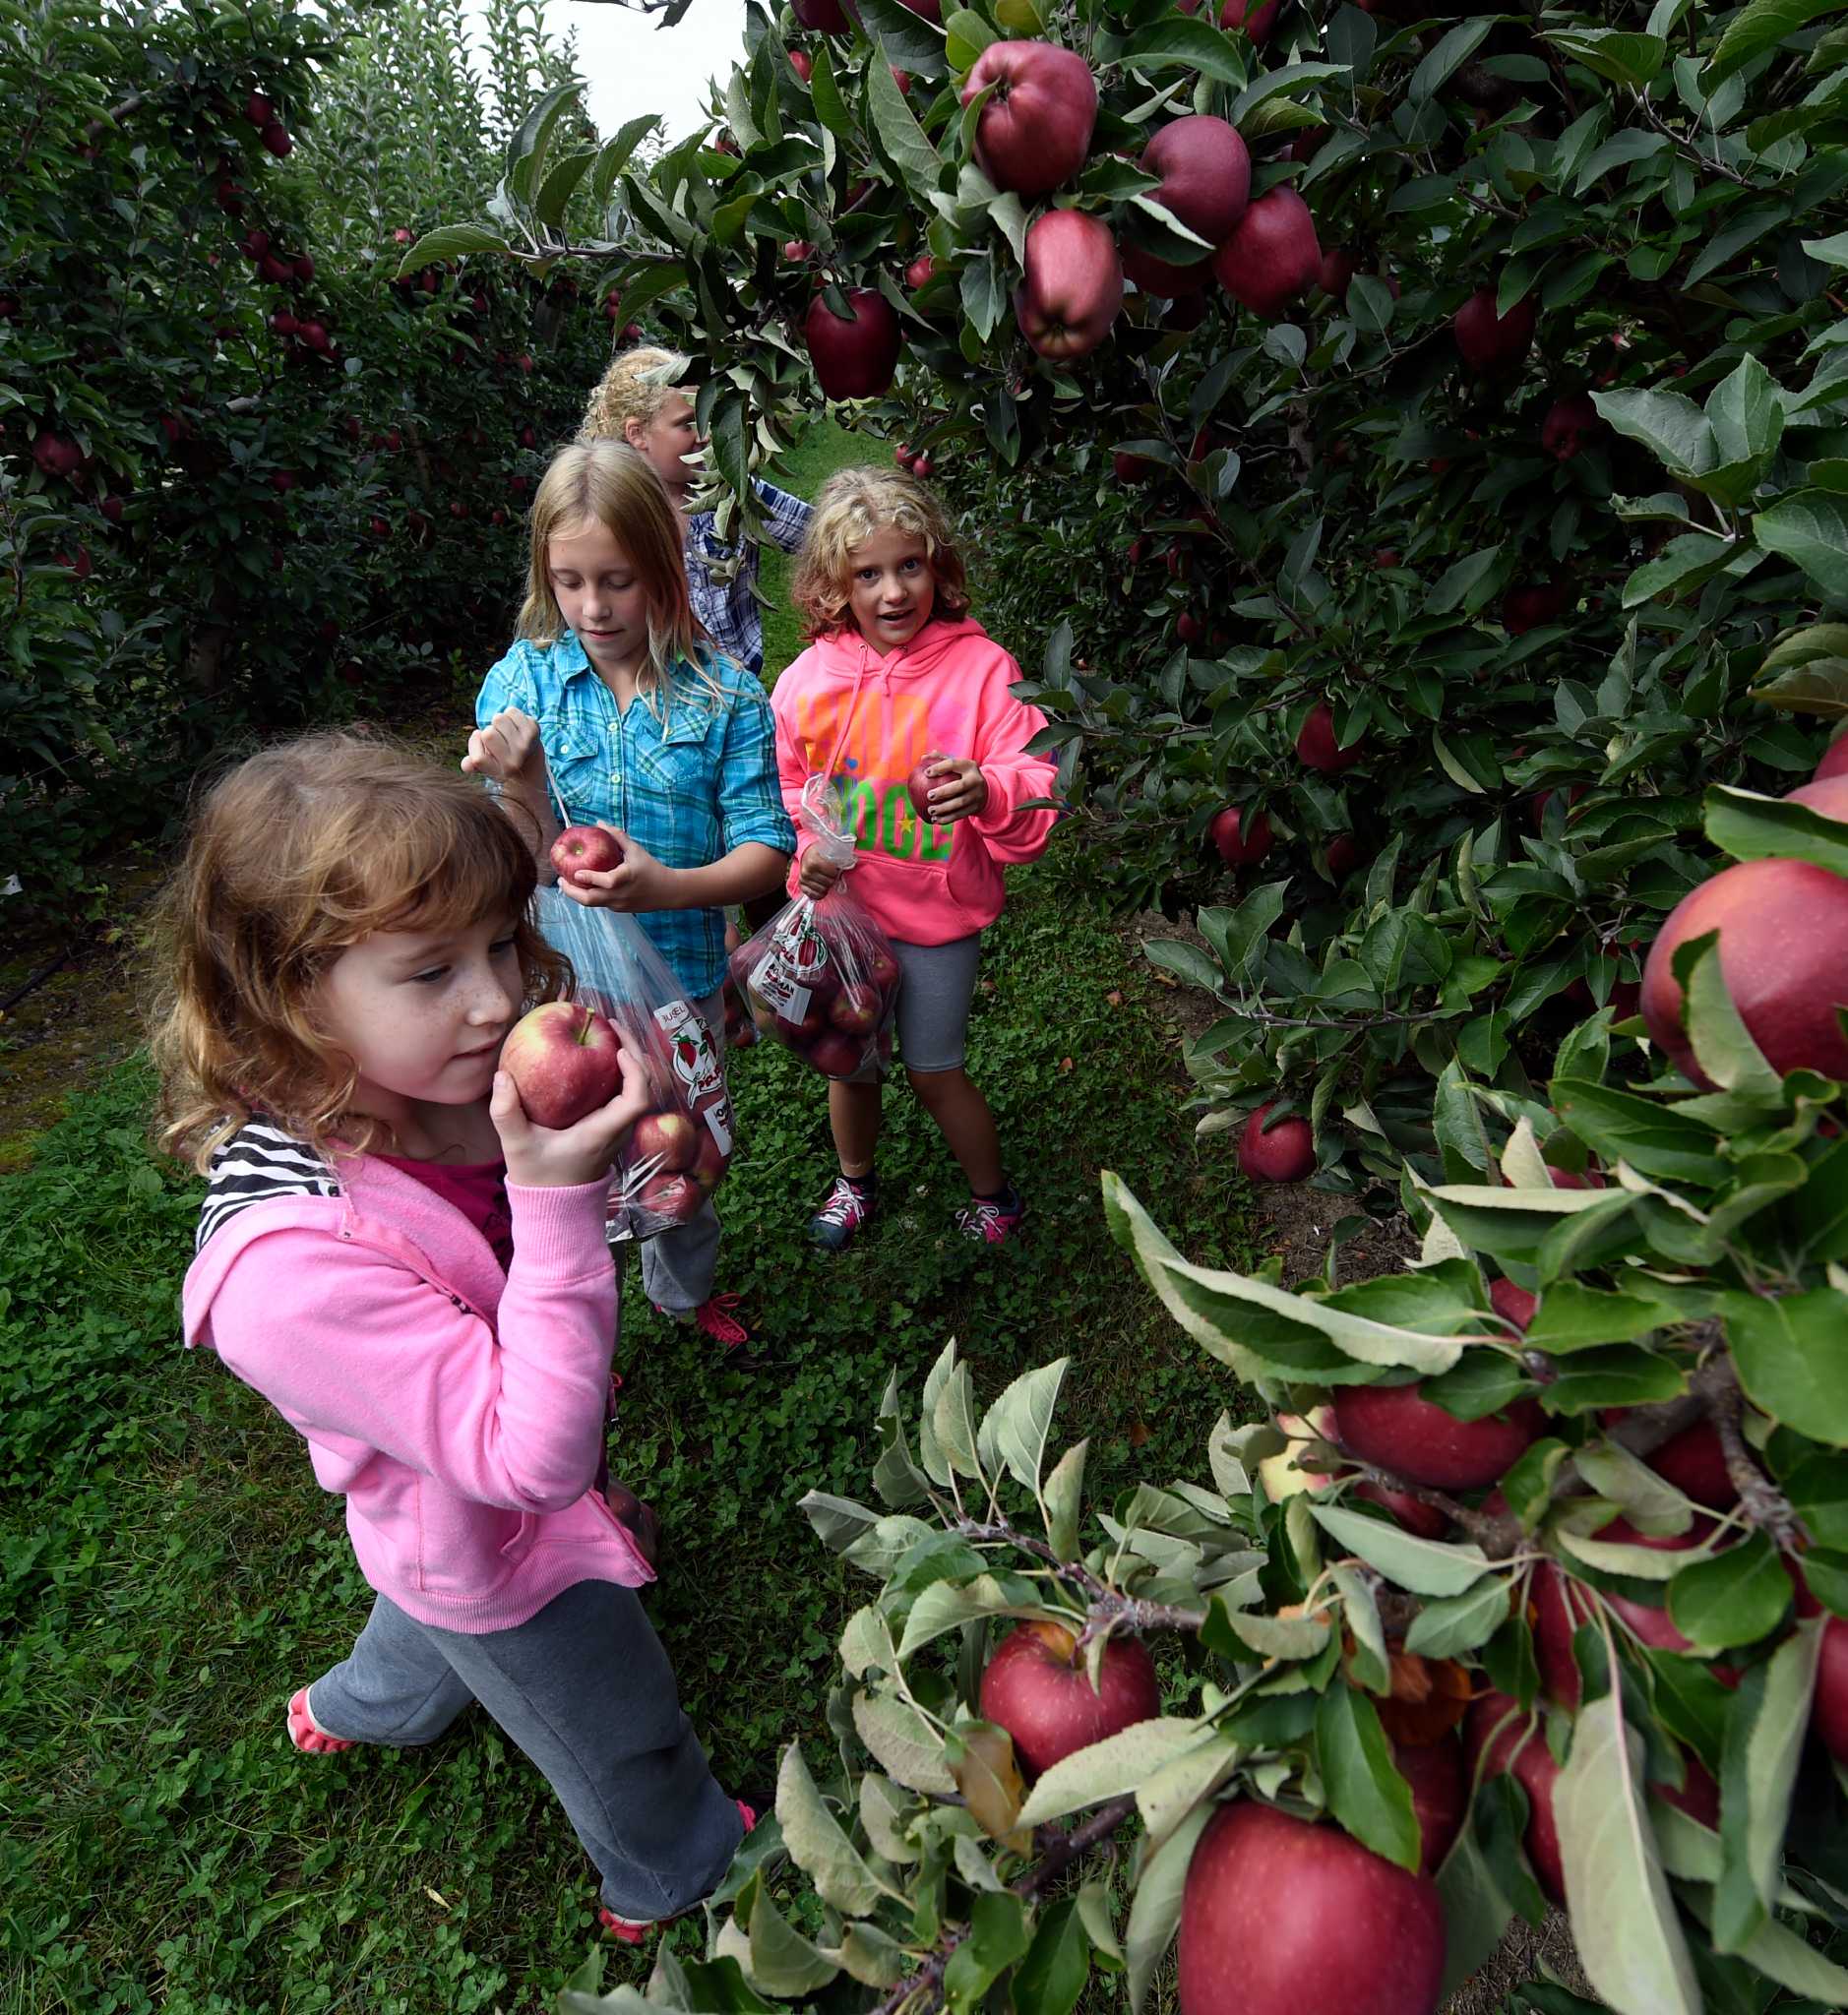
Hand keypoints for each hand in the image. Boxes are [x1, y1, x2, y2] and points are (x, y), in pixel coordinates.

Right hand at [462, 708, 545, 787]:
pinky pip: (511, 711)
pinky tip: (515, 726)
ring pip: (498, 719)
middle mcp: (514, 761)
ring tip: (506, 731)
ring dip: (499, 722)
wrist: (532, 762)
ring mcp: (525, 745)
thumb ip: (472, 765)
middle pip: (488, 734)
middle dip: (489, 732)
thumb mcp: (486, 767)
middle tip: (498, 738)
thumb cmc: (502, 761)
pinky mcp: (533, 730)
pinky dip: (510, 715)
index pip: (478, 758)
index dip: (475, 745)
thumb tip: (466, 765)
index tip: (481, 742)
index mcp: (501, 772)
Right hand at [490, 1037, 650, 1186]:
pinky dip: (619, 1073)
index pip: (636, 1101)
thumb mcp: (517, 1146)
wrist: (554, 1207)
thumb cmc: (539, 1178)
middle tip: (613, 1025)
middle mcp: (617, 1131)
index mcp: (602, 1134)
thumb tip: (502, 1076)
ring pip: (636, 1091)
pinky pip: (624, 1096)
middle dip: (634, 1053)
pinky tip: (598, 1057)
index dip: (635, 1073)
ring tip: (609, 1034)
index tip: (619, 1050)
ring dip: (629, 1061)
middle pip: (643, 1088)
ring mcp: (617, 1131)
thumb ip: (506, 1113)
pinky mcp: (610, 1130)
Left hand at [558, 826, 673, 912]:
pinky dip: (589, 895)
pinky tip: (583, 886)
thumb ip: (617, 837)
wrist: (668, 892)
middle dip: (571, 892)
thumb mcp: (636, 850)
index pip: (604, 881)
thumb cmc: (651, 868)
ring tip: (567, 883)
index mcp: (625, 878)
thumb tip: (599, 822)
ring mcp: (618, 905)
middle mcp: (619, 895)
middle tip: (561, 880)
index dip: (588, 877)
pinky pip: (600, 903)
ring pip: (592, 903)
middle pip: (589, 899)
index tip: (575, 871)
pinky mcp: (618, 909)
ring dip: (577, 895)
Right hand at [799, 849, 845, 898]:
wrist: (807, 855)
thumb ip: (836, 860)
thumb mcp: (827, 852)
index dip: (836, 872)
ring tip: (826, 880)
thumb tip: (846, 866)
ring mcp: (803, 880)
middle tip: (830, 875)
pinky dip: (820, 893)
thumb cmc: (819, 854)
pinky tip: (822, 887)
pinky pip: (814, 896)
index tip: (835, 869)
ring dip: (826, 886)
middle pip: (828, 883)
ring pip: (822, 891)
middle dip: (832, 879)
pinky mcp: (802, 886)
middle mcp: (807, 872)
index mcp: (813, 862)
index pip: (832, 873)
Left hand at [919, 756, 987, 824]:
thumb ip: (941, 760)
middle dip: (943, 792)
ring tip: (930, 810)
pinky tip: (934, 820)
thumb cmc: (962, 775)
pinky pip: (959, 815)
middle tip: (929, 795)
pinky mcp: (975, 808)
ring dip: (944, 808)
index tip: (926, 773)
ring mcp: (977, 795)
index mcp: (969, 766)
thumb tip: (923, 758)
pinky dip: (947, 819)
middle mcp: (976, 780)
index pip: (953, 764)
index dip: (940, 768)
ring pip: (960, 803)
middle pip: (959, 787)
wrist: (984, 790)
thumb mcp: (956, 765)